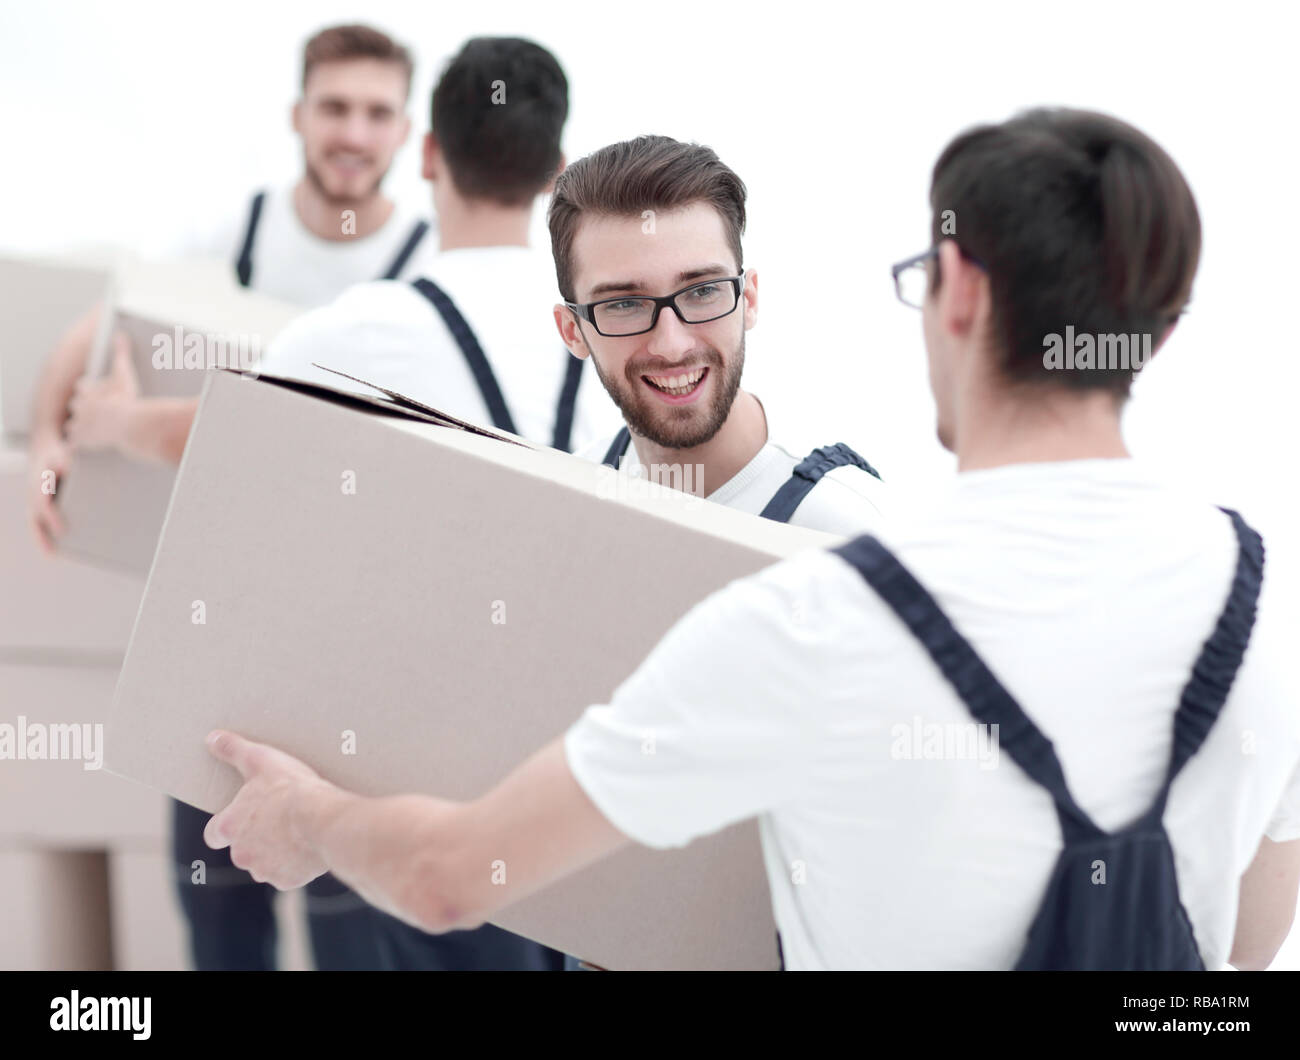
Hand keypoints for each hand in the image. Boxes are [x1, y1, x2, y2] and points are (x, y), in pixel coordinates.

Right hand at [26, 432, 69, 554]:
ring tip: (52, 554)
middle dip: (40, 535)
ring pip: (34, 519)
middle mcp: (33, 490)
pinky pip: (39, 516)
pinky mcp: (38, 498)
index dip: (53, 518)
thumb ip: (67, 462)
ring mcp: (33, 494)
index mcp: (39, 480)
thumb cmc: (59, 447)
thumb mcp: (64, 451)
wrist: (45, 438)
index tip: (63, 531)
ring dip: (40, 537)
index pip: (43, 504)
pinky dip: (43, 530)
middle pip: (34, 517)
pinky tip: (56, 542)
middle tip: (51, 553)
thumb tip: (69, 472)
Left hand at [64, 331, 139, 451]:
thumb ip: (121, 354)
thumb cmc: (126, 399)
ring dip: (79, 428)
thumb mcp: (124, 373)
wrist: (128, 425)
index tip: (95, 393)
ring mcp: (80, 425)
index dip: (89, 390)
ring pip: (73, 426)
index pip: (82, 388)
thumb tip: (120, 334)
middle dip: (83, 409)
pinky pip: (75, 444)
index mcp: (87, 392)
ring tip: (87, 431)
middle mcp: (79, 408)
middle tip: (93, 413)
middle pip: (76, 407)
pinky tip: (81, 449)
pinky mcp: (82, 441)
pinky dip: (78, 446)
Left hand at [204, 730, 336, 889]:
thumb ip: (233, 750)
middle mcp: (241, 853)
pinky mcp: (288, 881)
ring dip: (276, 853)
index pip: (213, 834)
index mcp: (229, 827)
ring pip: (264, 864)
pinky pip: (289, 874)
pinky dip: (297, 864)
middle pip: (242, 850)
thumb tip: (212, 738)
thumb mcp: (260, 759)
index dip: (225, 826)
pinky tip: (310, 846)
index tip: (241, 817)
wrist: (324, 820)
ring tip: (298, 832)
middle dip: (257, 839)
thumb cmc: (290, 789)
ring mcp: (264, 870)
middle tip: (279, 820)